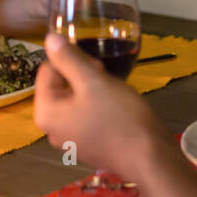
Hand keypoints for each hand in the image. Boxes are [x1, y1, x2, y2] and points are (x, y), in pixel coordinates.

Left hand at [33, 33, 167, 175]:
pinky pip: (86, 116)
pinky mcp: (88, 146)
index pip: (47, 70)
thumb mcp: (93, 81)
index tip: (95, 65)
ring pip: (75, 100)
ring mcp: (70, 141)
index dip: (71, 60)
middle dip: (82, 76)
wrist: (150, 158)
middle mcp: (51, 130)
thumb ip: (68, 58)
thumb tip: (48, 38)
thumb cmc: (119, 116)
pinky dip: (98, 107)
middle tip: (106, 77)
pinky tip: (117, 108)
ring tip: (114, 91)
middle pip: (59, 86)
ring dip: (92, 89)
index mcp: (45, 113)